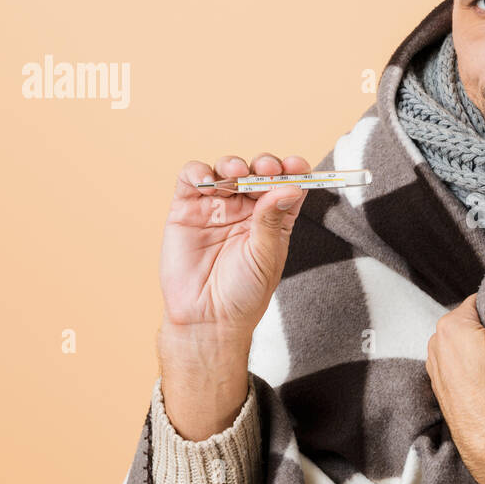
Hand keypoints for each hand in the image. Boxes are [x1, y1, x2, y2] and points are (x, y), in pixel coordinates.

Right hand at [157, 152, 310, 438]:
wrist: (207, 319)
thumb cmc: (244, 294)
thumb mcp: (265, 256)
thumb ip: (272, 220)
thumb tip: (290, 186)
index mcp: (272, 218)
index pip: (285, 184)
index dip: (292, 171)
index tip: (297, 165)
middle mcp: (246, 208)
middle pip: (257, 172)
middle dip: (264, 164)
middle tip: (266, 168)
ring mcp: (216, 205)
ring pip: (225, 170)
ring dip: (233, 164)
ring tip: (237, 173)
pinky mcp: (187, 209)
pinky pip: (191, 179)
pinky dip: (198, 171)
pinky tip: (207, 179)